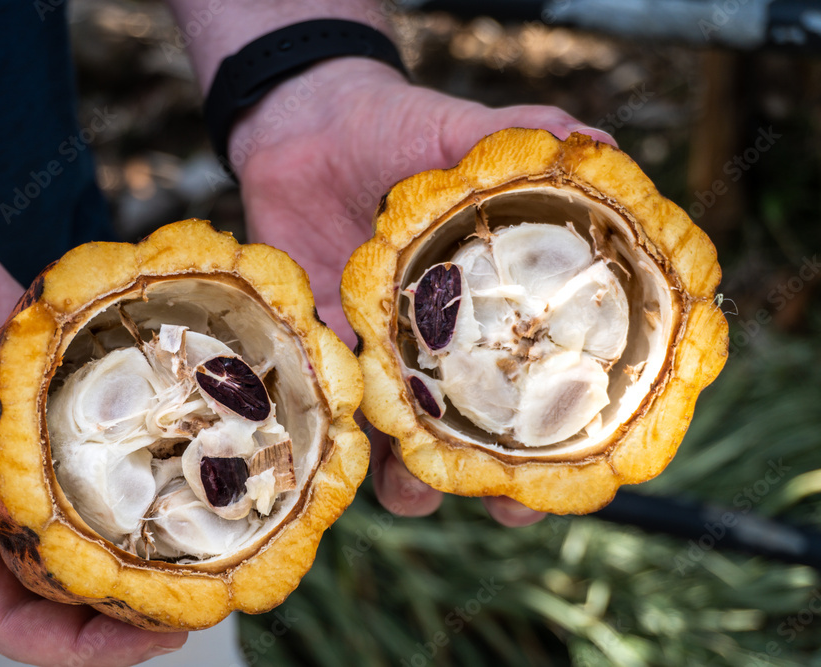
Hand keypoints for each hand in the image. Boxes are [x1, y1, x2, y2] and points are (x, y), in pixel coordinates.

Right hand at [0, 176, 185, 664]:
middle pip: (73, 566)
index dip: (86, 644)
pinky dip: (143, 422)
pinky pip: (100, 410)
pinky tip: (195, 413)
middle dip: (142, 585)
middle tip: (223, 573)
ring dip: (155, 507)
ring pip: (95, 492)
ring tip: (227, 501)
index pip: (14, 614)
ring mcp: (18, 433)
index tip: (165, 636)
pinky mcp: (38, 378)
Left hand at [232, 59, 615, 524]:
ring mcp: (383, 353)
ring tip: (421, 492)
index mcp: (493, 300)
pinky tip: (357, 454)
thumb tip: (603, 147)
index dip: (567, 426)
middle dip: (497, 480)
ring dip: (416, 479)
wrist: (303, 127)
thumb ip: (519, 138)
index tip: (584, 466)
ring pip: (405, 439)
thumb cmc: (392, 129)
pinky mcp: (325, 351)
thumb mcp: (458, 131)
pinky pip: (335, 409)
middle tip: (509, 507)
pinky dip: (347, 438)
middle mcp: (444, 341)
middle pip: (480, 430)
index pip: (544, 375)